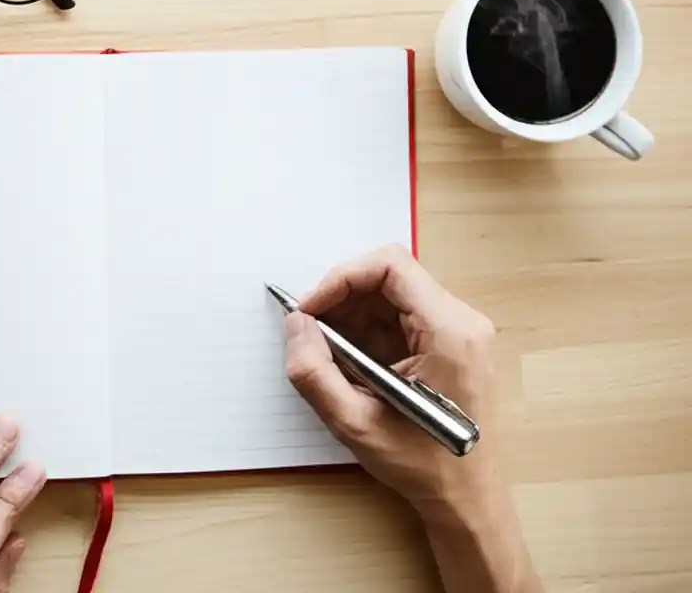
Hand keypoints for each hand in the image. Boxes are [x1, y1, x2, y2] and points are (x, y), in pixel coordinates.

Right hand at [283, 244, 498, 512]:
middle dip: (340, 299)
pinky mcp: (448, 344)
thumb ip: (314, 372)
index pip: (390, 265)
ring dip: (350, 317)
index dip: (341, 278)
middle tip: (309, 332)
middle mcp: (460, 322)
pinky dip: (365, 332)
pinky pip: (398, 318)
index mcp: (449, 332)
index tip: (309, 309)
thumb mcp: (355, 423)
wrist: (467, 498)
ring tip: (329, 357)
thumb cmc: (424, 465)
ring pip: (390, 296)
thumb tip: (295, 324)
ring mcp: (457, 332)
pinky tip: (350, 365)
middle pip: (388, 277)